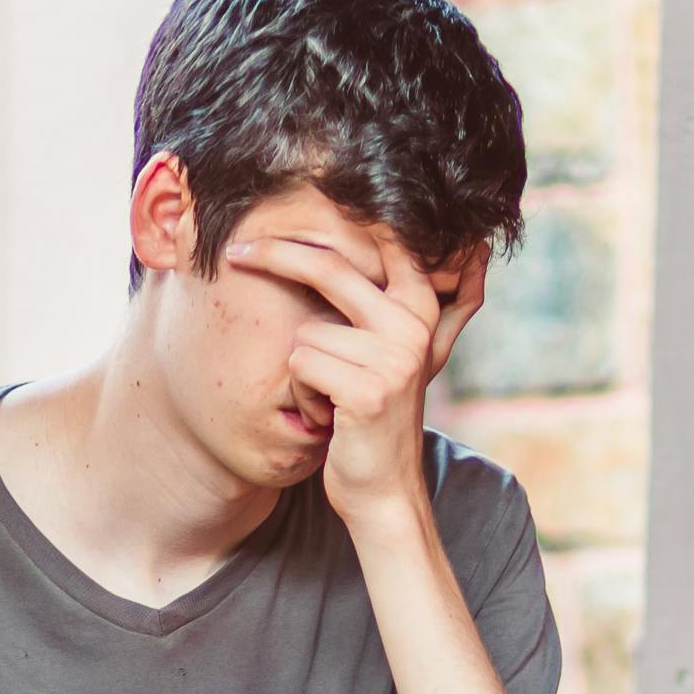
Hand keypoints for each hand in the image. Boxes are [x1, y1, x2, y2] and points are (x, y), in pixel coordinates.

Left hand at [223, 233, 486, 522]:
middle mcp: (412, 323)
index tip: (288, 203)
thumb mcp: (398, 354)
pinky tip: (328, 418)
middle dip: (274, 253)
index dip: (331, 217)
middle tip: (234, 249)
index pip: (376, 240)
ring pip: (305, 333)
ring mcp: (393, 356)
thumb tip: (460, 249)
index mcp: (420, 306)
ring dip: (302, 372)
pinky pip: (301, 366)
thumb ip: (408, 300)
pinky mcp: (367, 389)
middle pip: (329, 267)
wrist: (384, 490)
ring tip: (330, 400)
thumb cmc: (374, 418)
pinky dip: (301, 395)